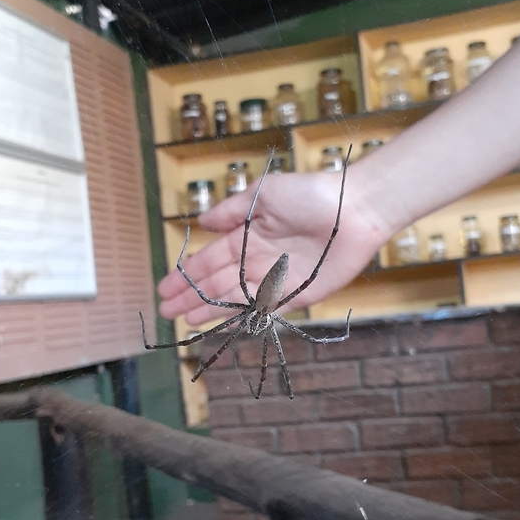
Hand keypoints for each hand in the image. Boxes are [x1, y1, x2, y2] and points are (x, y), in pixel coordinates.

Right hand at [157, 168, 386, 324]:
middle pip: (216, 283)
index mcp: (247, 235)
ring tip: (185, 321)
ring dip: (208, 310)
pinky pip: (262, 310)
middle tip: (166, 311)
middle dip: (190, 297)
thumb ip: (231, 211)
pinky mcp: (295, 295)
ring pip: (233, 299)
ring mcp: (275, 279)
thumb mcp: (264, 193)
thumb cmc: (310, 194)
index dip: (186, 274)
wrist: (354, 210)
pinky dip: (240, 319)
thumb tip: (202, 224)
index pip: (209, 260)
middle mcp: (257, 260)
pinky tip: (221, 326)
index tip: (165, 288)